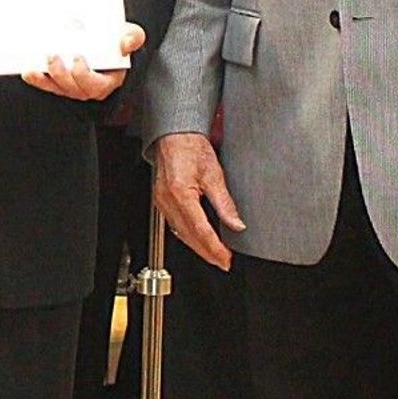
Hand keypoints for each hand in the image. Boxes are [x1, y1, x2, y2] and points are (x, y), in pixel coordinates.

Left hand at [23, 25, 145, 100]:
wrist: (108, 41)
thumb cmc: (118, 41)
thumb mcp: (132, 36)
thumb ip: (133, 37)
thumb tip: (125, 42)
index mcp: (108, 79)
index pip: (96, 85)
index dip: (84, 75)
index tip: (78, 59)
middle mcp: (89, 87)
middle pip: (73, 89)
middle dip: (61, 75)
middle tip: (53, 57)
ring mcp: (73, 86)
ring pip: (58, 88)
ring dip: (43, 79)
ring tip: (34, 67)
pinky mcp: (59, 82)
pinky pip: (47, 85)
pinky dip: (37, 79)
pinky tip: (28, 71)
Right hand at [152, 131, 243, 270]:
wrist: (174, 135)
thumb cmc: (190, 147)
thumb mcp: (214, 174)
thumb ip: (225, 203)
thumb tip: (236, 224)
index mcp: (181, 194)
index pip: (200, 230)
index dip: (214, 248)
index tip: (226, 258)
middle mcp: (168, 201)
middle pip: (188, 236)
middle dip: (207, 253)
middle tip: (224, 263)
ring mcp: (162, 202)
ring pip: (180, 233)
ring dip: (198, 247)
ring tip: (215, 255)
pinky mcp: (162, 201)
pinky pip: (175, 225)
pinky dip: (188, 236)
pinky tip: (198, 239)